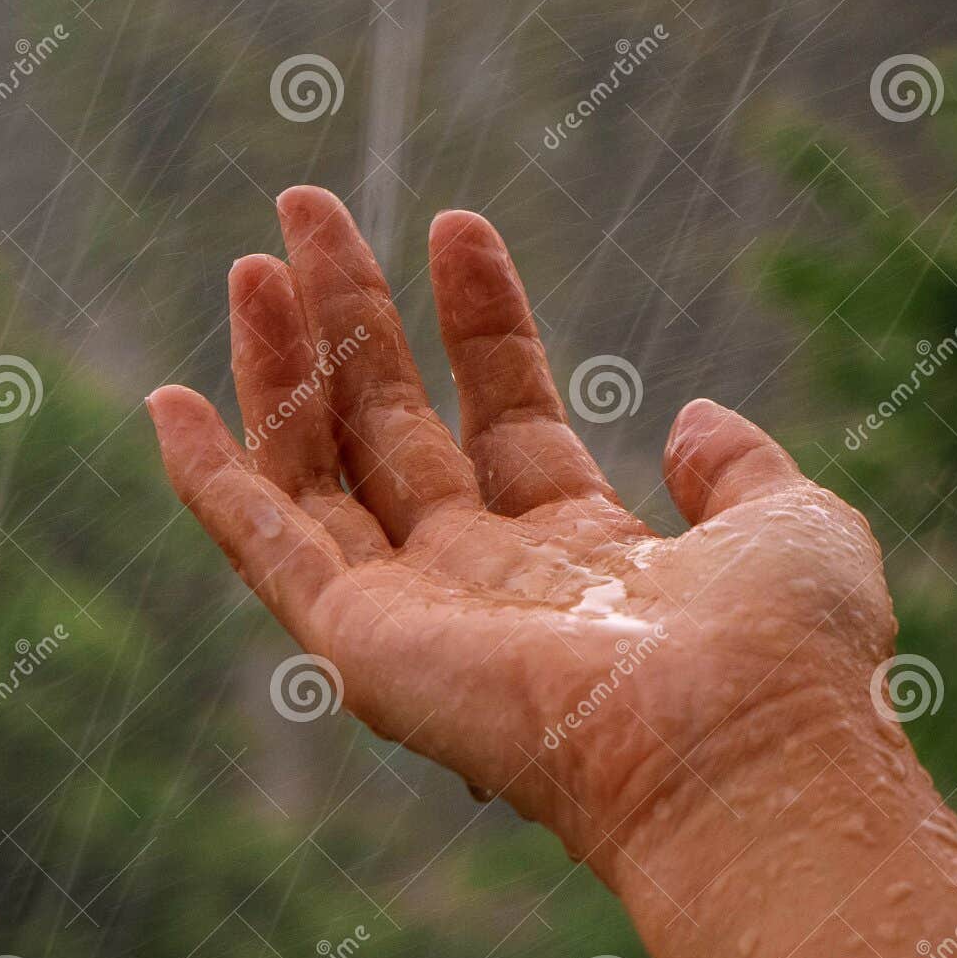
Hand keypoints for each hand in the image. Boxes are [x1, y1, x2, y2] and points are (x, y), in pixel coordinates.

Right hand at [148, 187, 897, 871]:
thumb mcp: (785, 524)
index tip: (455, 224)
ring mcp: (415, 617)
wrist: (741, 752)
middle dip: (353, 316)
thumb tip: (690, 417)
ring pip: (319, 472)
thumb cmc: (786, 656)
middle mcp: (485, 584)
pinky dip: (211, 482)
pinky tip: (171, 403)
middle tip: (308, 205)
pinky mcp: (360, 646)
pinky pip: (265, 550)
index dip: (479, 319)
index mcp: (578, 553)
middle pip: (393, 426)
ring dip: (280, 367)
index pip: (505, 412)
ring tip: (254, 257)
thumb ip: (737, 470)